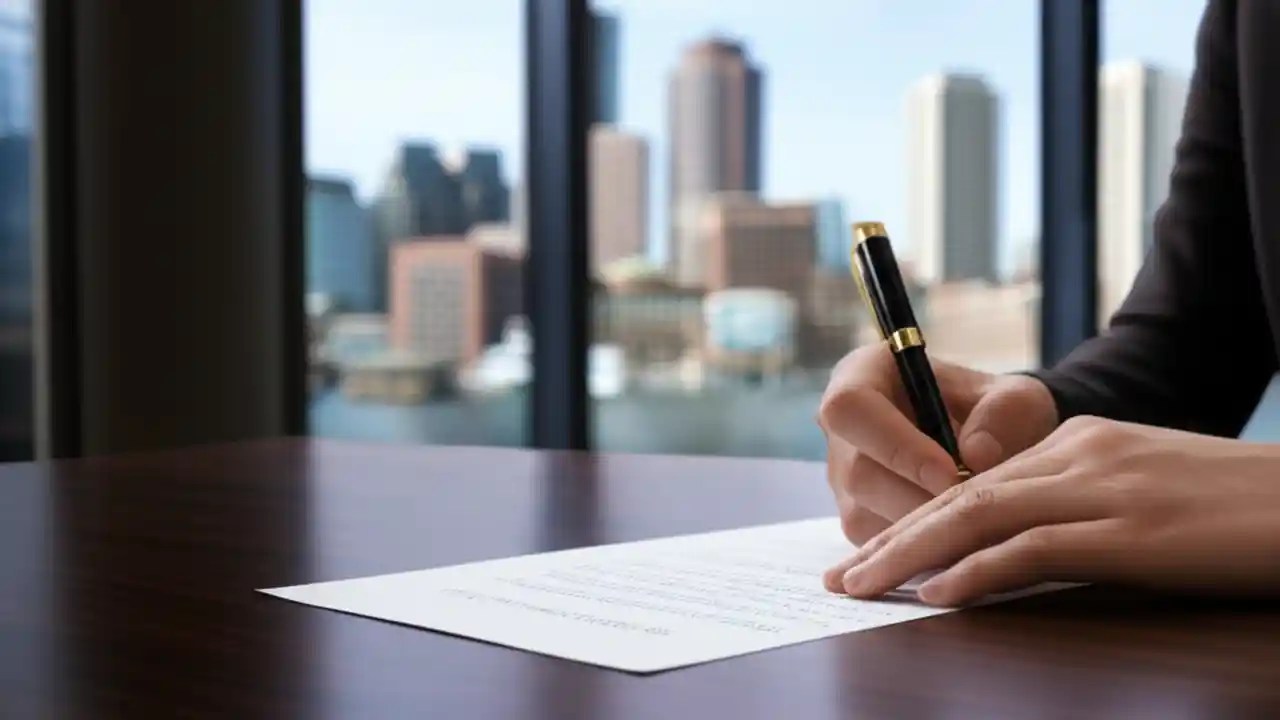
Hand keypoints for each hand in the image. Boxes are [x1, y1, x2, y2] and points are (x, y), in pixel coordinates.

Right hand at [817, 344, 1057, 543]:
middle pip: (857, 473)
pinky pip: (876, 547)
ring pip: (863, 515)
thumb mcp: (1016, 399)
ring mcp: (841, 480)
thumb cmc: (995, 411)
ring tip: (975, 528)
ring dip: (921, 531)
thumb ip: (1005, 415)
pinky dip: (919, 553)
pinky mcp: (857, 520)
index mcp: (861, 376)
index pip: (851, 408)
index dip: (895, 444)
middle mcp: (840, 430)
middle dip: (917, 498)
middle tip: (975, 512)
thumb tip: (976, 457)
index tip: (953, 472)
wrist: (989, 443)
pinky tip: (961, 545)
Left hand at [824, 416, 1279, 605]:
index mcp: (1081, 443)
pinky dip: (976, 570)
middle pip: (961, 494)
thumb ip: (1080, 512)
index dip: (918, 518)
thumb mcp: (1145, 495)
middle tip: (844, 575)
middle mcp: (1080, 456)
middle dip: (893, 536)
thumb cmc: (1238, 510)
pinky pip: (1031, 548)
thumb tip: (1014, 557)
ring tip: (862, 584)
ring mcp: (1103, 490)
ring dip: (910, 552)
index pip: (977, 480)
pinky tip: (936, 592)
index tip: (876, 551)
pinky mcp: (1129, 531)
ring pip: (978, 515)